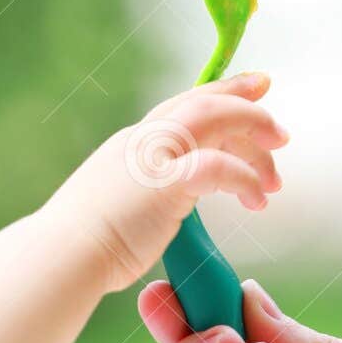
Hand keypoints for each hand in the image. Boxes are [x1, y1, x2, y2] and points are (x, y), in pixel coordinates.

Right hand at [44, 73, 285, 292]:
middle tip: (280, 133)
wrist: (61, 255)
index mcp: (132, 144)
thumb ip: (140, 193)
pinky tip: (257, 198)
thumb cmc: (83, 245)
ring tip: (275, 175)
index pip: (183, 105)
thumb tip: (158, 205)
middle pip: (205, 103)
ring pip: (216, 120)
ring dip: (254, 140)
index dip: (223, 91)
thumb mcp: (115, 205)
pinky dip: (245, 177)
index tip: (256, 87)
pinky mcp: (163, 181)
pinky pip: (219, 165)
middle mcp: (142, 139)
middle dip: (248, 109)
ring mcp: (151, 155)